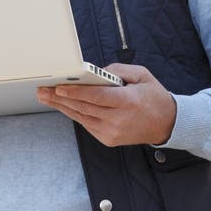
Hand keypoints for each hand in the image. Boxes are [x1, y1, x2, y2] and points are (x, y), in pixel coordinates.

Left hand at [37, 63, 176, 147]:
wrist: (167, 124)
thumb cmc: (153, 97)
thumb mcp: (142, 75)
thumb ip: (118, 70)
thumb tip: (95, 72)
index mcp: (128, 101)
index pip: (96, 97)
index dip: (76, 92)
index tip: (59, 88)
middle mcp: (119, 119)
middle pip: (84, 107)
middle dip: (61, 98)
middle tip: (43, 90)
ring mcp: (112, 132)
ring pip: (82, 117)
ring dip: (62, 107)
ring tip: (46, 97)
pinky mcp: (109, 139)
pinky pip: (87, 124)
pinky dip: (74, 114)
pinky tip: (63, 106)